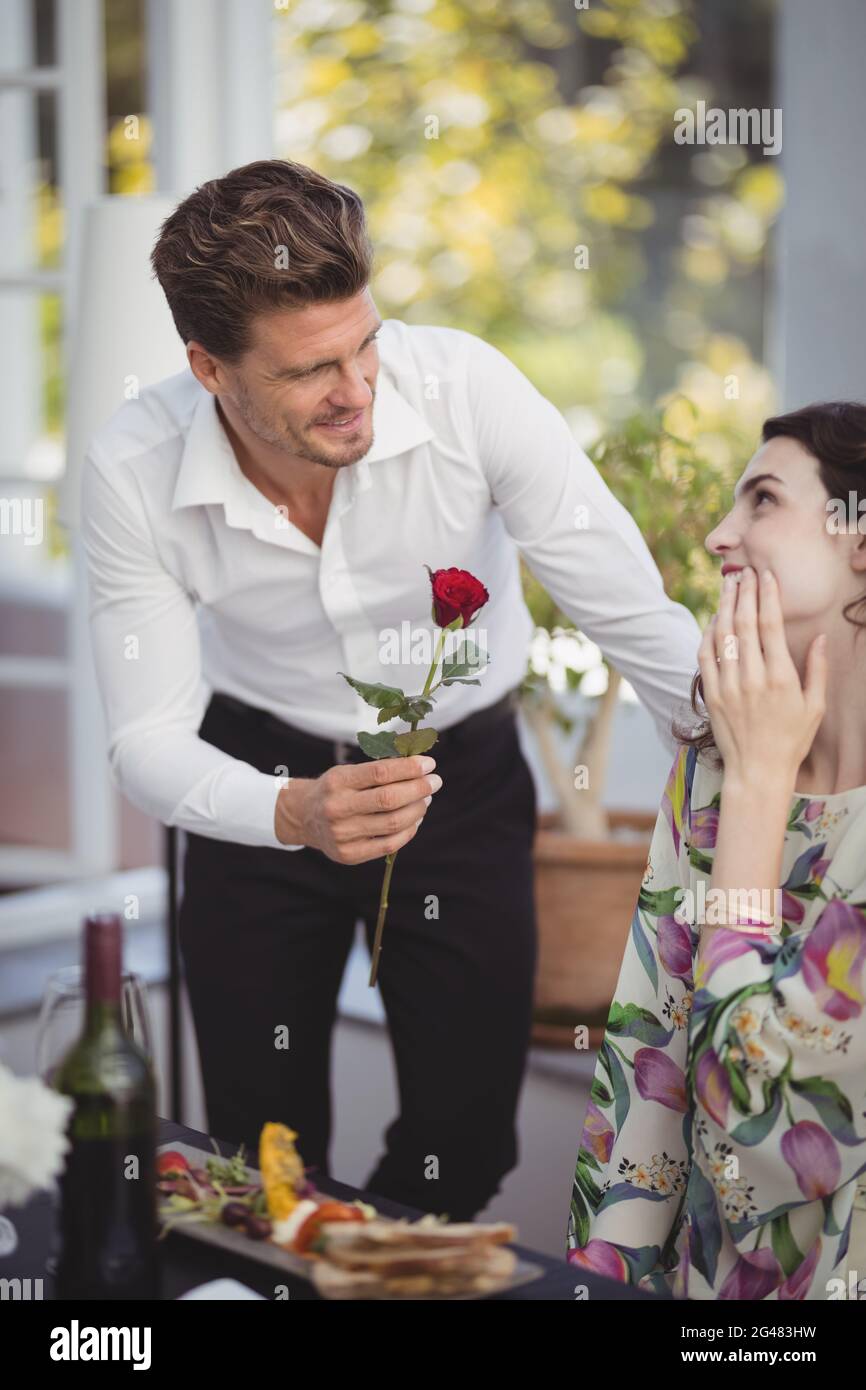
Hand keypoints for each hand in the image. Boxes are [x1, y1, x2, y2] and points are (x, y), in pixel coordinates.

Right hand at [275, 755, 442, 862]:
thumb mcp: (347, 772)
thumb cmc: (334, 791)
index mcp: (338, 782)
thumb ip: (379, 770)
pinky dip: (409, 830)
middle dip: (419, 788)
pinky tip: (415, 819)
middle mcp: (338, 808)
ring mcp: (342, 834)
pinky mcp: (349, 854)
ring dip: (417, 809)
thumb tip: (419, 766)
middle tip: (434, 782)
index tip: (429, 764)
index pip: (381, 772)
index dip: (410, 768)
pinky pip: (389, 844)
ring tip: (425, 799)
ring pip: (393, 823)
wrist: (304, 818)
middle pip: (389, 799)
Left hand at [697, 566, 826, 785]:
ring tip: (728, 586)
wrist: (758, 771)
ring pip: (722, 636)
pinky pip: (705, 657)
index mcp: (780, 678)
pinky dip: (708, 634)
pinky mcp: (711, 695)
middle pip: (744, 624)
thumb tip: (819, 637)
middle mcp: (752, 678)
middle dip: (744, 593)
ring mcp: (728, 687)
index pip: (771, 626)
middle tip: (744, 572)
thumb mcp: (815, 707)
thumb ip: (817, 670)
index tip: (766, 575)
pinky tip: (715, 619)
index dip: (767, 596)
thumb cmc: (791, 740)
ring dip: (725, 607)